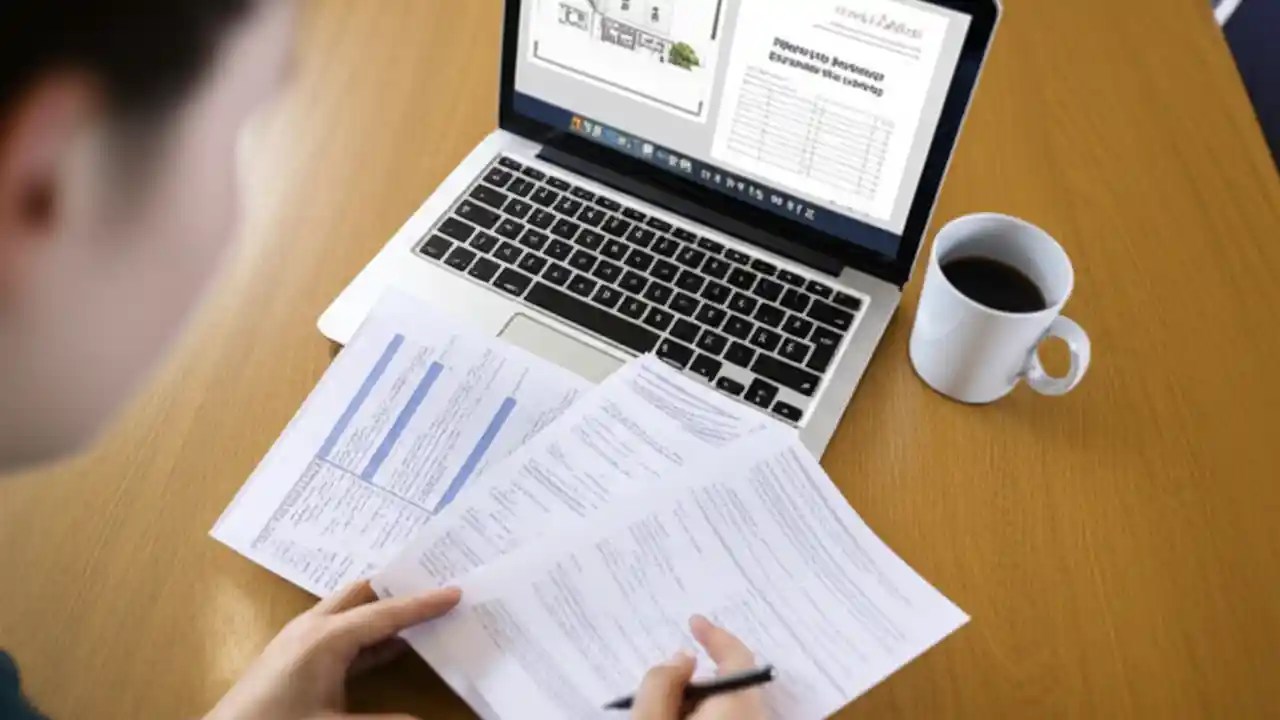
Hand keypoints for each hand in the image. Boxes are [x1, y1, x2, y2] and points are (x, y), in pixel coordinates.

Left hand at [204, 581, 460, 719]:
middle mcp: (313, 628)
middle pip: (364, 594)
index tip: (455, 592)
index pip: (386, 614)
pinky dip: (367, 633)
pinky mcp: (294, 655)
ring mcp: (300, 639)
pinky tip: (388, 646)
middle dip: (398, 589)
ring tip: (419, 612)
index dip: (423, 605)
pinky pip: (340, 632)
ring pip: (351, 611)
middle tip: (434, 585)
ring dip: (383, 611)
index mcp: (327, 638)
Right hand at [632, 615, 767, 719]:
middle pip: (734, 684)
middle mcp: (755, 717)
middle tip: (669, 676)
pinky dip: (708, 714)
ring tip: (668, 705)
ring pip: (730, 706)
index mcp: (736, 706)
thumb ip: (661, 684)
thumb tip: (682, 659)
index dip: (715, 636)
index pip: (738, 659)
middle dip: (702, 674)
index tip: (694, 621)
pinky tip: (681, 717)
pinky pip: (732, 719)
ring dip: (702, 699)